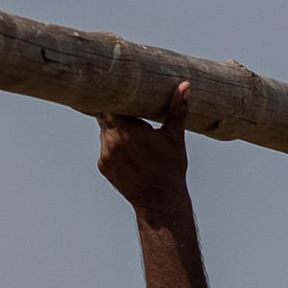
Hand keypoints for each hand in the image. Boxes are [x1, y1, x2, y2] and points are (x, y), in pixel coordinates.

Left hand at [95, 85, 193, 216]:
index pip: (109, 103)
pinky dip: (112, 143)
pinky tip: (127, 147)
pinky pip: (104, 146)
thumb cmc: (171, 168)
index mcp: (129, 130)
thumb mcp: (175, 138)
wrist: (159, 202)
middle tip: (124, 100)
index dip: (111, 93)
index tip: (117, 85)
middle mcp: (112, 141)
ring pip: (103, 130)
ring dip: (113, 126)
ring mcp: (105, 155)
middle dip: (114, 108)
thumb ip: (177, 110)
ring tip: (129, 126)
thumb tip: (184, 85)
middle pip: (104, 114)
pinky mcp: (103, 166)